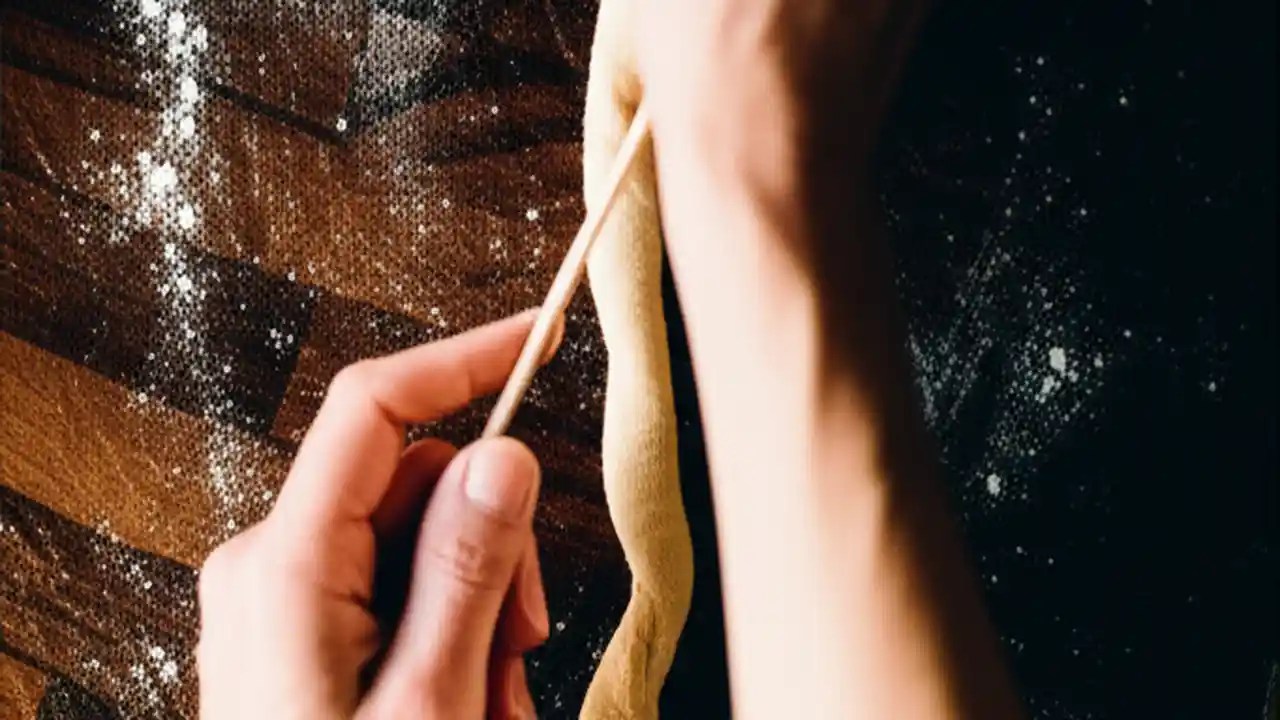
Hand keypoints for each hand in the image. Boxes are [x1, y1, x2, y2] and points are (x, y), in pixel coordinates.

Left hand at [197, 311, 555, 718]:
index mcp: (286, 567)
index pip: (374, 411)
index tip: (536, 339)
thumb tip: (505, 456)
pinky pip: (399, 587)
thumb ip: (468, 572)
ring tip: (491, 700)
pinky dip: (453, 632)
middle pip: (417, 483)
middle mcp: (274, 565)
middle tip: (524, 646)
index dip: (460, 362)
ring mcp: (286, 599)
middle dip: (492, 549)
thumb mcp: (431, 702)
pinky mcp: (306, 630)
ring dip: (482, 608)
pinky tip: (464, 701)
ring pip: (421, 539)